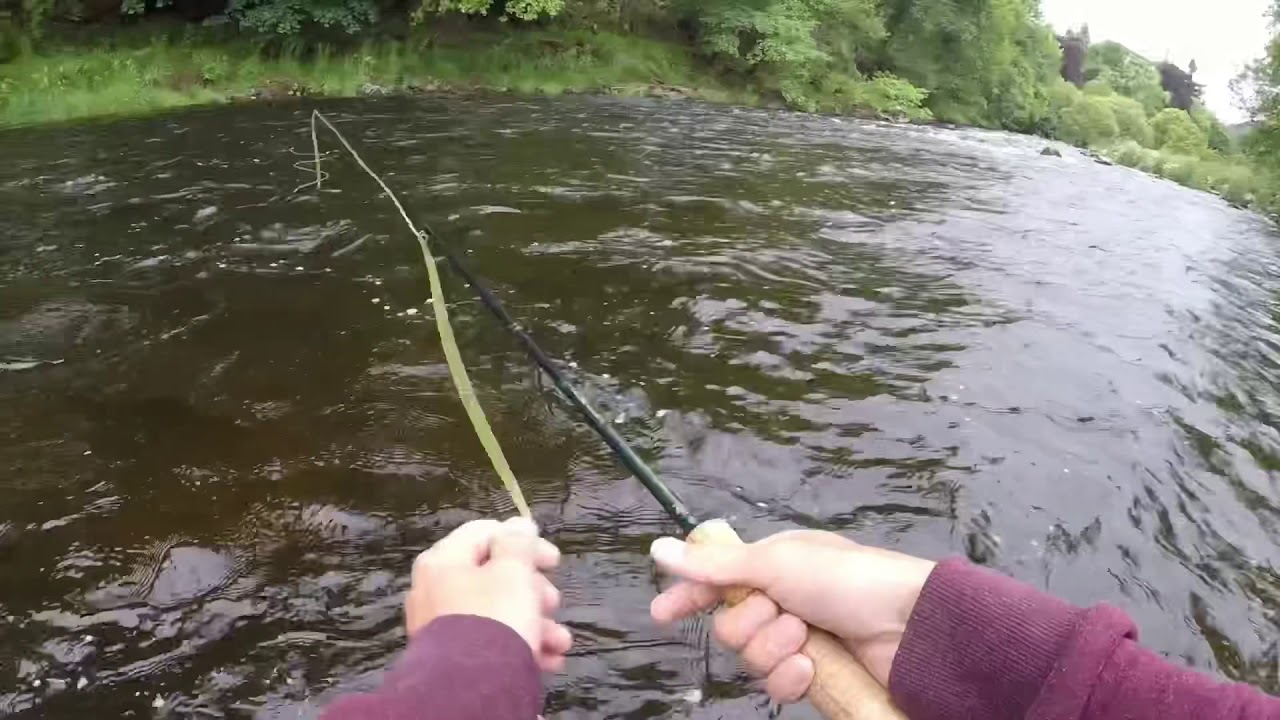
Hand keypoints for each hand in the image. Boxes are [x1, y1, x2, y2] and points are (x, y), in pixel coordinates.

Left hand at [407, 517, 571, 671]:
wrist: (471, 687)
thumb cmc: (495, 617)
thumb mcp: (514, 571)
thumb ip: (519, 542)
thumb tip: (520, 523)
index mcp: (444, 561)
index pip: (486, 533)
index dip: (525, 542)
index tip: (553, 561)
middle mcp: (436, 589)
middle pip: (495, 576)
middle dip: (535, 591)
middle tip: (554, 603)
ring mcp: (441, 625)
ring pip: (498, 612)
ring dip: (536, 623)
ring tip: (559, 642)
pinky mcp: (452, 656)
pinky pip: (490, 640)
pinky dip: (520, 645)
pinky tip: (547, 660)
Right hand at [649, 530, 934, 701]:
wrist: (909, 626)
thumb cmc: (847, 579)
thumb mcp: (775, 562)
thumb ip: (714, 565)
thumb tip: (658, 548)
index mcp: (774, 564)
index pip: (718, 579)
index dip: (689, 596)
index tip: (662, 614)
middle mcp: (784, 600)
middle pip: (730, 626)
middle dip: (752, 623)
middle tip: (783, 612)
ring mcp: (800, 640)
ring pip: (752, 658)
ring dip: (776, 649)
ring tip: (808, 638)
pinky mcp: (816, 675)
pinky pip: (779, 685)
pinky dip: (794, 676)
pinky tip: (814, 666)